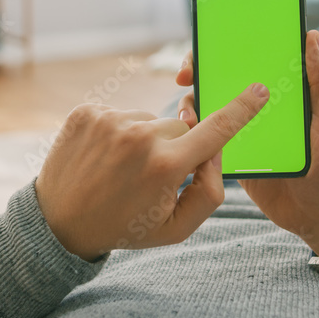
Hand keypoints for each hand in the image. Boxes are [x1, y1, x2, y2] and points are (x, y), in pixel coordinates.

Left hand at [35, 84, 268, 260]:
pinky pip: (121, 114)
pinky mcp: (88, 112)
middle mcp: (139, 136)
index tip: (259, 90)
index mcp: (166, 166)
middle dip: (174, 146)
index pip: (216, 130)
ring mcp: (110, 120)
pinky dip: (117, 132)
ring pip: (149, 120)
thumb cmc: (125, 226)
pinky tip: (103, 157)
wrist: (59, 222)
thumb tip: (215, 152)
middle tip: (149, 176)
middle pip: (182, 126)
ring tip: (120, 168)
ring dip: (143, 140)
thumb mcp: (177, 228)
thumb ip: (210, 192)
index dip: (242, 109)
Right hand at [175, 31, 318, 256]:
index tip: (210, 46)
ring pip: (211, 109)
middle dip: (199, 72)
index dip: (230, 48)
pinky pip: (210, 141)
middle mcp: (260, 109)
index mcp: (284, 94)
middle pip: (224, 80)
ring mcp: (245, 132)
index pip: (254, 61)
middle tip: (185, 76)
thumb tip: (313, 36)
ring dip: (192, 106)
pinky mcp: (234, 157)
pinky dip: (196, 136)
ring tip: (186, 117)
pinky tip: (187, 136)